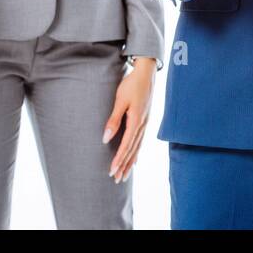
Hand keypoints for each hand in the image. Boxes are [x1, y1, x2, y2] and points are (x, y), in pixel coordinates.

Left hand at [104, 58, 154, 183]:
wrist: (146, 73)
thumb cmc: (131, 84)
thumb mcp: (120, 100)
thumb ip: (113, 120)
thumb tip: (105, 139)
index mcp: (136, 121)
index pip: (126, 146)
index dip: (119, 159)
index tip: (112, 171)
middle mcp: (142, 125)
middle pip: (133, 150)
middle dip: (124, 165)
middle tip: (117, 179)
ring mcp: (145, 123)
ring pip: (137, 147)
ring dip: (130, 161)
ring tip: (125, 174)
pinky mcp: (145, 120)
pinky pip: (140, 141)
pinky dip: (136, 152)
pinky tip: (134, 157)